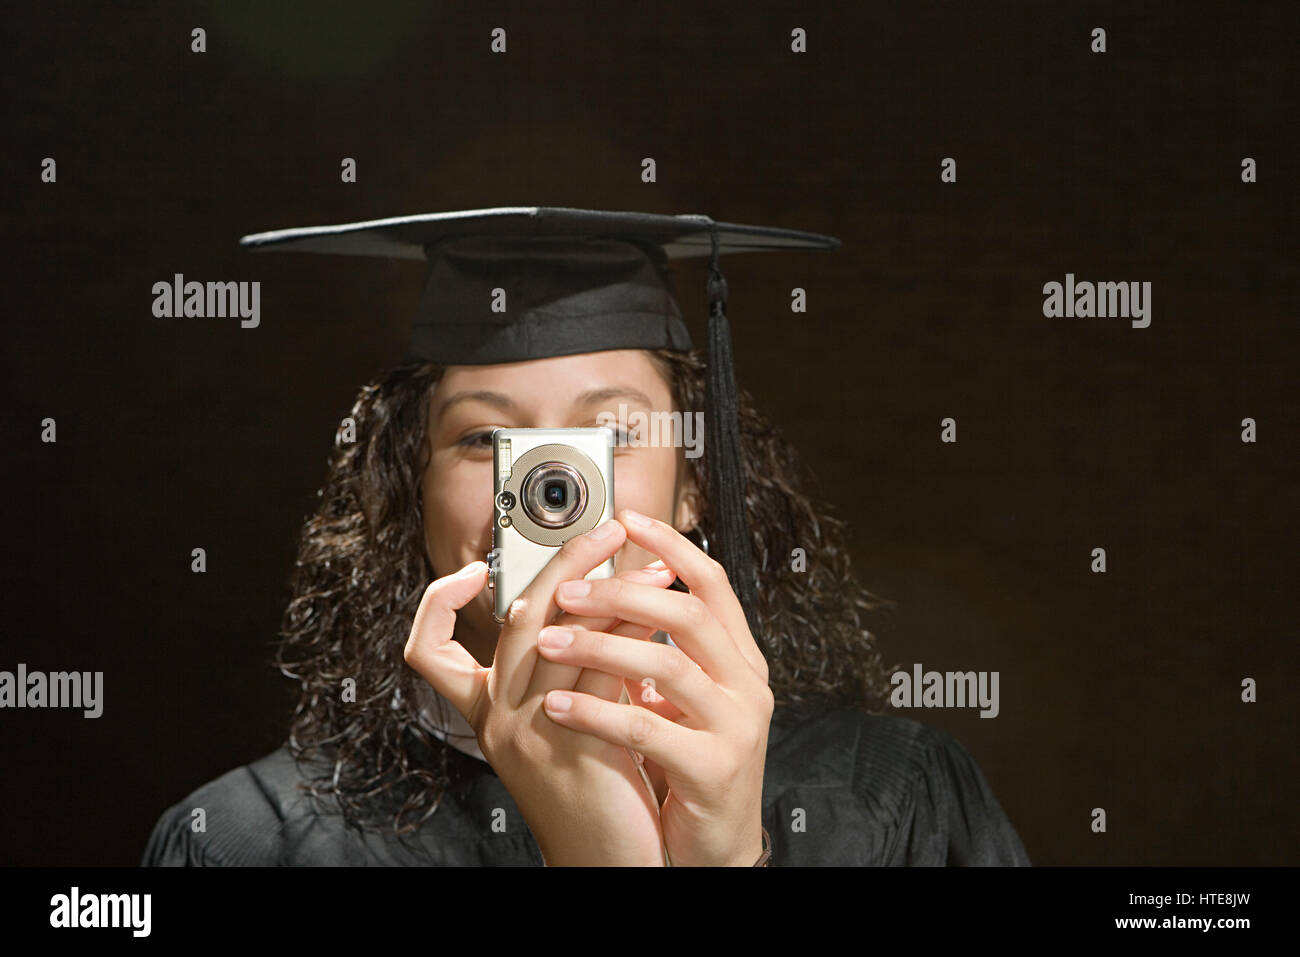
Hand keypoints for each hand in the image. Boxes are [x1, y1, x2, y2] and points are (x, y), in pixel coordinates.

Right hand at [403, 520, 677, 865]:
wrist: (610, 861)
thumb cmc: (596, 789)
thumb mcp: (566, 719)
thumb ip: (567, 667)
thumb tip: (600, 596)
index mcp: (487, 712)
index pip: (427, 649)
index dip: (438, 601)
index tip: (476, 568)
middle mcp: (498, 719)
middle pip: (515, 617)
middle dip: (566, 560)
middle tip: (611, 532)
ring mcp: (530, 734)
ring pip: (557, 635)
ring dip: (613, 590)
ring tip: (655, 570)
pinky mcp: (572, 748)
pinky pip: (596, 672)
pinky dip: (631, 635)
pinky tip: (661, 622)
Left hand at [536, 508, 774, 865]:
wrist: (711, 851)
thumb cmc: (686, 770)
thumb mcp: (676, 699)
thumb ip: (652, 650)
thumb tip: (600, 596)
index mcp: (738, 659)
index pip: (711, 582)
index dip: (670, 546)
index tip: (627, 521)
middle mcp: (746, 684)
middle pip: (687, 613)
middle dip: (619, 594)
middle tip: (568, 591)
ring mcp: (735, 726)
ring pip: (667, 664)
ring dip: (599, 646)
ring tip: (549, 641)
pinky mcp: (714, 768)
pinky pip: (647, 728)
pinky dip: (596, 712)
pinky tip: (558, 705)